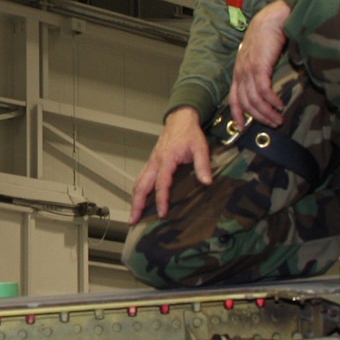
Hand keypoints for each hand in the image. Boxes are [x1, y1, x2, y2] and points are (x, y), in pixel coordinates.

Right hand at [129, 107, 213, 223]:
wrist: (180, 119)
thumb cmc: (189, 133)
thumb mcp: (200, 147)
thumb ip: (203, 165)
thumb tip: (206, 181)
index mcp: (166, 159)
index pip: (161, 183)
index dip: (161, 199)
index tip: (162, 212)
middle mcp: (155, 162)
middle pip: (141, 185)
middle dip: (136, 203)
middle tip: (133, 219)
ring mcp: (151, 162)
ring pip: (138, 183)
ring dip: (134, 199)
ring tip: (133, 214)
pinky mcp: (151, 162)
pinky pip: (141, 178)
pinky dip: (138, 191)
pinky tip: (138, 199)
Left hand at [227, 0, 291, 129]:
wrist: (272, 19)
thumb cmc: (269, 36)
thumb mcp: (260, 57)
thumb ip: (260, 72)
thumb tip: (267, 88)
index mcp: (239, 71)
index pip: (233, 98)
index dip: (237, 114)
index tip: (243, 127)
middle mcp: (240, 72)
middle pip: (245, 103)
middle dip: (259, 117)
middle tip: (273, 124)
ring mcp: (248, 70)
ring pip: (254, 100)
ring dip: (268, 112)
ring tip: (279, 118)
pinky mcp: (259, 67)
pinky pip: (263, 91)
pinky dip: (272, 101)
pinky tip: (280, 104)